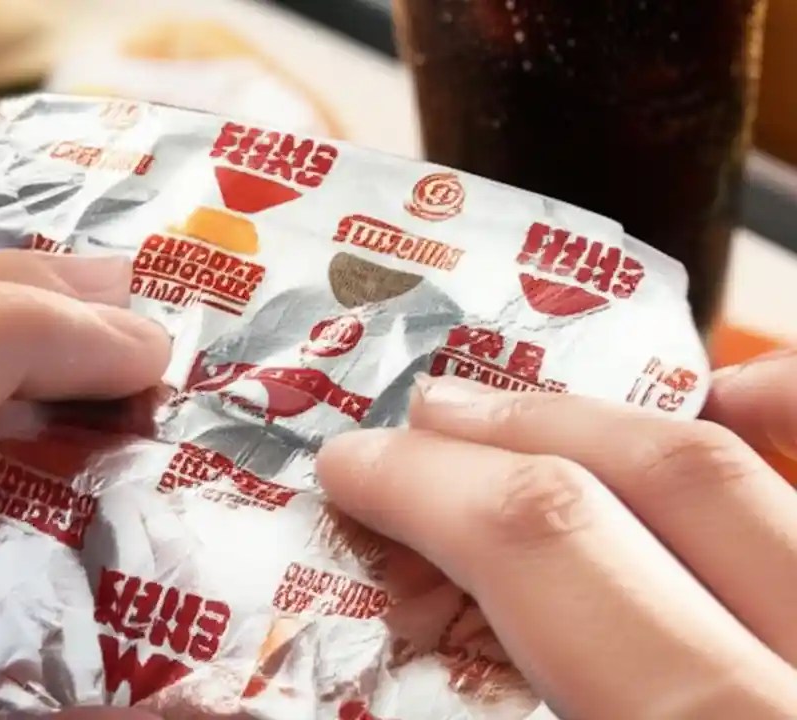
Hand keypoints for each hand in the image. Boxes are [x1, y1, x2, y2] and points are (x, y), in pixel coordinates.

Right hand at [318, 368, 796, 718]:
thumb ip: (491, 708)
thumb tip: (376, 639)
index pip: (548, 550)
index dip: (431, 490)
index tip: (360, 470)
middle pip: (649, 483)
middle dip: (509, 434)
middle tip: (427, 422)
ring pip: (745, 471)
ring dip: (623, 419)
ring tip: (531, 406)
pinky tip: (746, 392)